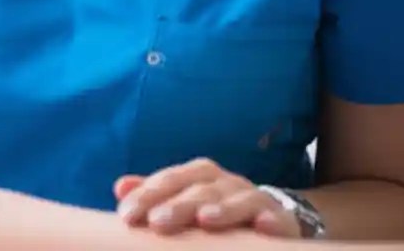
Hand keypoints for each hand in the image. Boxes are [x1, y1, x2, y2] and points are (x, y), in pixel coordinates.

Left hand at [114, 158, 300, 237]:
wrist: (270, 217)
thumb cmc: (215, 210)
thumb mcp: (183, 201)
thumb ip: (153, 195)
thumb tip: (120, 187)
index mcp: (199, 176)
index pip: (169, 180)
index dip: (147, 195)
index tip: (126, 216)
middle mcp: (227, 182)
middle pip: (200, 189)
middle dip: (178, 205)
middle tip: (158, 222)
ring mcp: (256, 199)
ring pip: (240, 199)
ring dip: (223, 209)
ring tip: (206, 219)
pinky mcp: (283, 219)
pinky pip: (280, 218)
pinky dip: (273, 220)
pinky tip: (264, 227)